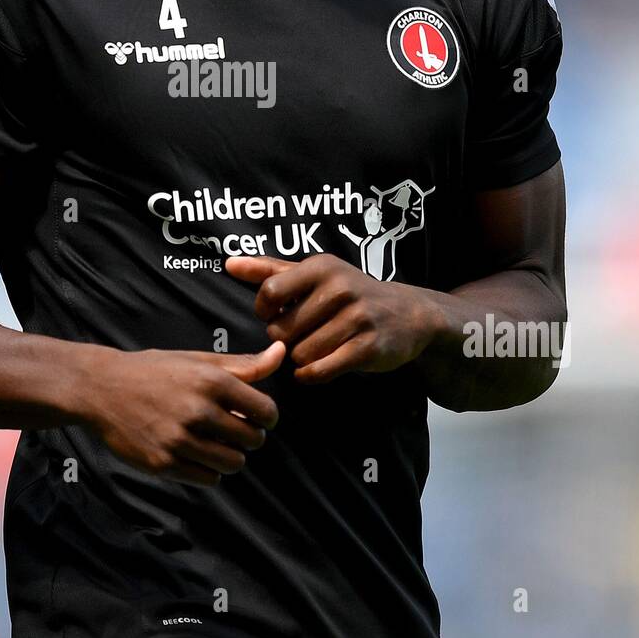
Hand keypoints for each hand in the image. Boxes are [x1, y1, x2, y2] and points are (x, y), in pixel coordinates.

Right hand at [84, 342, 283, 486]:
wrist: (101, 388)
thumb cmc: (154, 371)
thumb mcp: (197, 361)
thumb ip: (244, 364)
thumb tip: (282, 353)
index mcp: (211, 381)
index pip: (265, 411)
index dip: (266, 417)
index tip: (256, 416)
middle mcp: (198, 411)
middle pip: (252, 440)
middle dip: (249, 437)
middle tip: (232, 429)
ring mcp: (180, 440)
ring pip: (233, 464)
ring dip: (231, 456)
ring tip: (216, 443)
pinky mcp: (163, 463)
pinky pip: (209, 479)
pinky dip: (209, 471)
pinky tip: (197, 454)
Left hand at [225, 253, 445, 383]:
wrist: (410, 315)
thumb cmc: (350, 293)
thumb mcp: (314, 274)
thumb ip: (269, 270)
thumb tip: (228, 262)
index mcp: (321, 267)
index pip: (269, 293)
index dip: (265, 312)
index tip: (277, 315)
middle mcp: (340, 288)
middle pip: (282, 330)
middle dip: (286, 340)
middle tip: (304, 335)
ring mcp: (356, 318)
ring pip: (300, 354)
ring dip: (302, 358)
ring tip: (318, 348)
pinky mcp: (368, 348)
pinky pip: (319, 371)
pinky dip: (313, 375)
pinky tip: (321, 366)